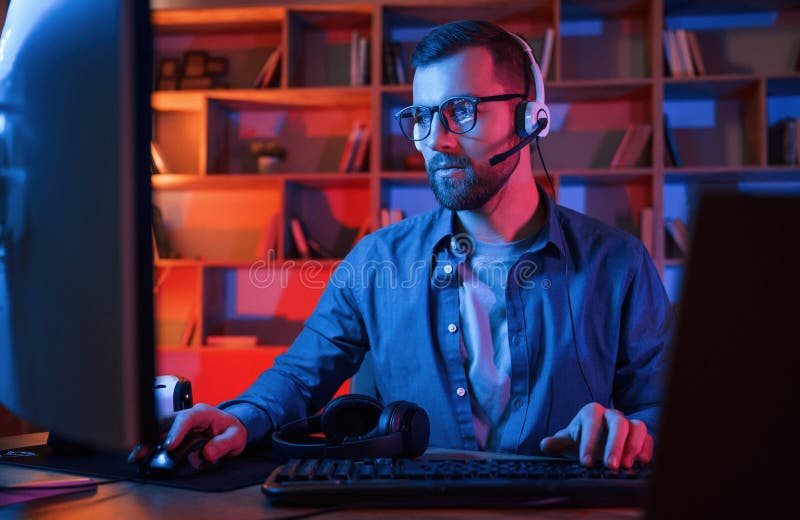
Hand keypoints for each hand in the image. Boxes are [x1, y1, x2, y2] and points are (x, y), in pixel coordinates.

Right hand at [128, 403, 247, 463]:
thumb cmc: (232, 430)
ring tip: (135, 456)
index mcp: (203, 412)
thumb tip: (208, 453)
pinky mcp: (175, 433)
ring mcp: (179, 424)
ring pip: (158, 429)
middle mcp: (188, 416)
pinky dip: (150, 446)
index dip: (176, 431)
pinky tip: (141, 456)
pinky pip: (160, 438)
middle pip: (166, 422)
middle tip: (142, 452)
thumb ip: (223, 444)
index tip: (169, 446)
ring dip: (147, 442)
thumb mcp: (236, 437)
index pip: (187, 419)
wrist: (231, 429)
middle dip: (152, 435)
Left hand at [539, 402, 652, 469]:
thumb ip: (558, 442)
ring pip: (637, 427)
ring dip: (633, 446)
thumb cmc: (580, 439)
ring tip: (627, 466)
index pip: (592, 423)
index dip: (589, 442)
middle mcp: (612, 415)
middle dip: (615, 445)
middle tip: (610, 466)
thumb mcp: (567, 440)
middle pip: (618, 423)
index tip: (586, 463)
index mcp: (591, 412)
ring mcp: (629, 424)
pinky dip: (647, 449)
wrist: (593, 441)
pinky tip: (642, 463)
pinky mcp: (641, 436)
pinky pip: (649, 438)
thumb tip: (544, 444)